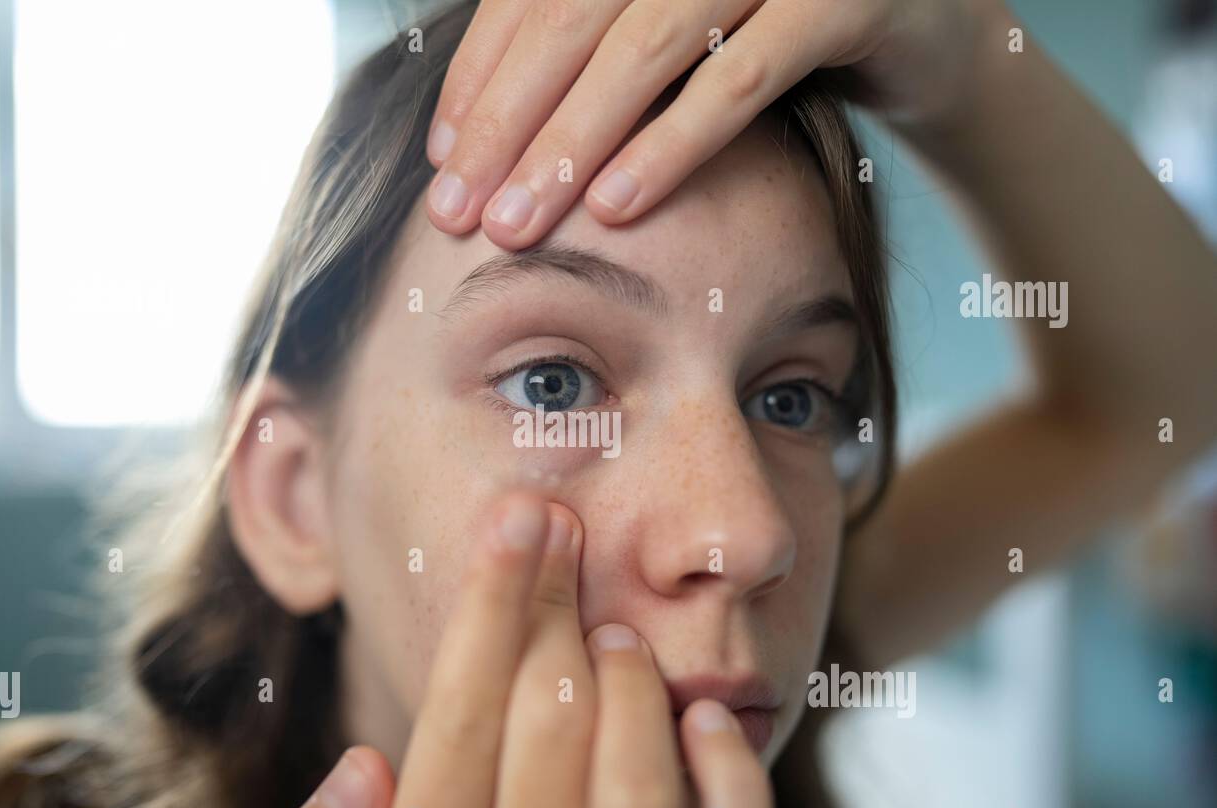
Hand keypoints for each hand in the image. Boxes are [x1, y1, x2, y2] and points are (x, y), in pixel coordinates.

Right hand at [265, 490, 774, 807]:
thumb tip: (361, 767)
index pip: (454, 732)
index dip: (487, 615)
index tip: (513, 521)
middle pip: (543, 741)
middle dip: (552, 618)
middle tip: (559, 530)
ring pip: (634, 800)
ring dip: (628, 694)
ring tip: (610, 632)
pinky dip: (730, 783)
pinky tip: (704, 718)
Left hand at [424, 0, 995, 247]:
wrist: (930, 28)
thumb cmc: (776, 42)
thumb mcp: (678, 41)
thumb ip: (598, 59)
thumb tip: (478, 135)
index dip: (480, 79)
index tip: (442, 164)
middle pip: (573, 18)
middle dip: (508, 124)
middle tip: (458, 212)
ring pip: (646, 45)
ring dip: (573, 140)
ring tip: (519, 223)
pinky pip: (741, 75)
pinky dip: (673, 143)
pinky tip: (616, 206)